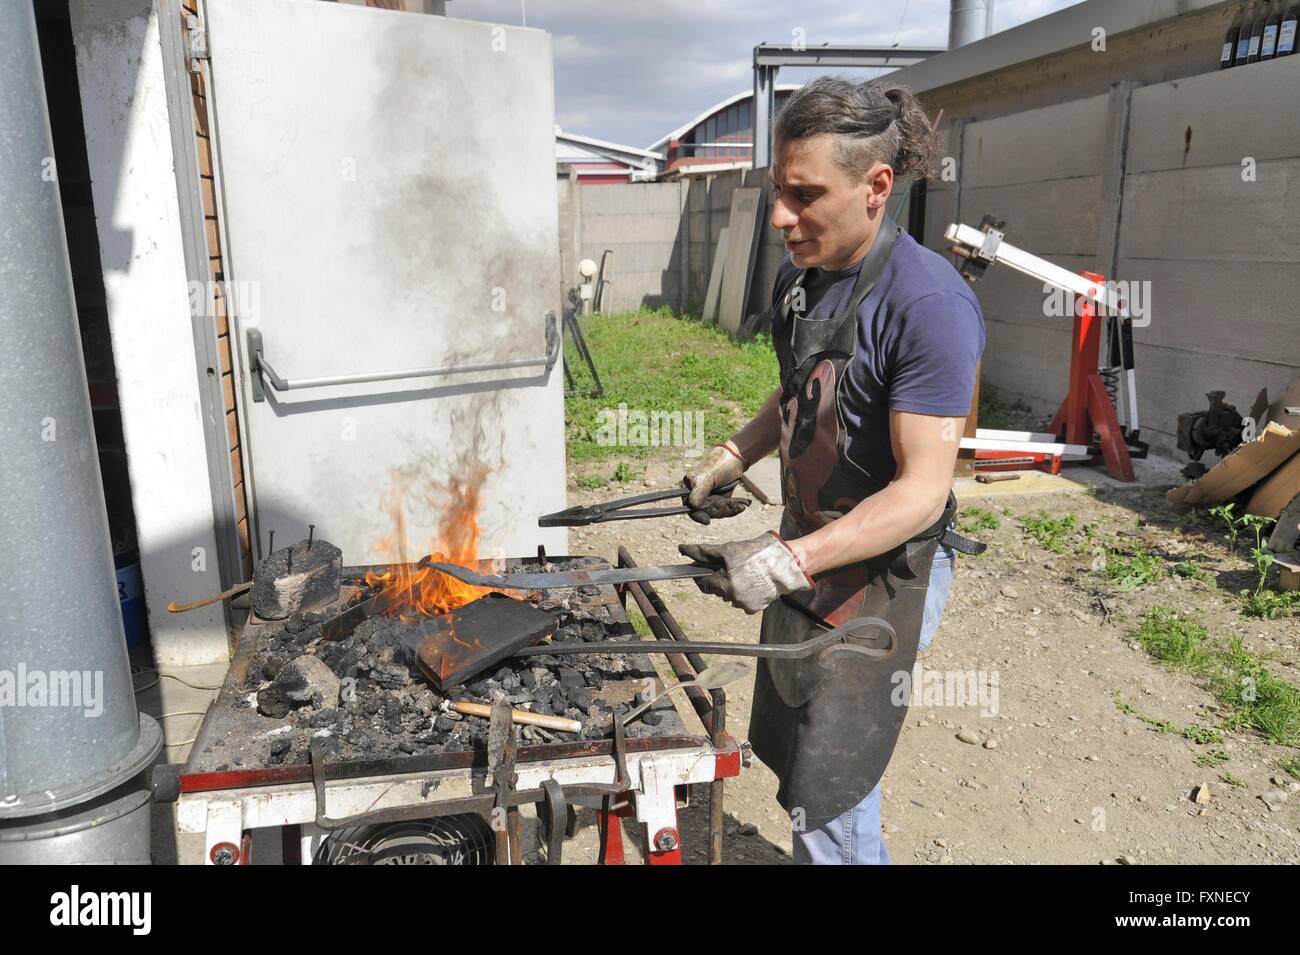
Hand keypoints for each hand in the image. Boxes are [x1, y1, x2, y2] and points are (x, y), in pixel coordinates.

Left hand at [678, 532, 813, 613]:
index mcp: (727, 586)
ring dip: (730, 585)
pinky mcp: (755, 608)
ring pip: (728, 596)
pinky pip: (741, 601)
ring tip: (742, 572)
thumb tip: (684, 549)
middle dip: (718, 578)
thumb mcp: (729, 549)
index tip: (706, 567)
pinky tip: (749, 581)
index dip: (702, 574)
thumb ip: (705, 552)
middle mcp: (734, 599)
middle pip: (716, 590)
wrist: (785, 564)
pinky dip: (742, 592)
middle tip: (728, 566)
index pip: (704, 584)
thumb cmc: (757, 554)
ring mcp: (745, 605)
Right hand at [683, 443, 746, 524]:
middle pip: (706, 513)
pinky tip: (743, 504)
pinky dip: (734, 508)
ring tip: (739, 503)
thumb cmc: (718, 465)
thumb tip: (692, 506)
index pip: (690, 508)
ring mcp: (710, 499)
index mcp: (691, 489)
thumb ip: (699, 492)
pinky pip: (726, 510)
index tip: (707, 521)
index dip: (697, 516)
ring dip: (729, 509)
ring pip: (717, 513)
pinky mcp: (721, 500)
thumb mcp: (708, 478)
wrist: (734, 460)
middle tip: (728, 503)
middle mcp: (699, 496)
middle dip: (719, 510)